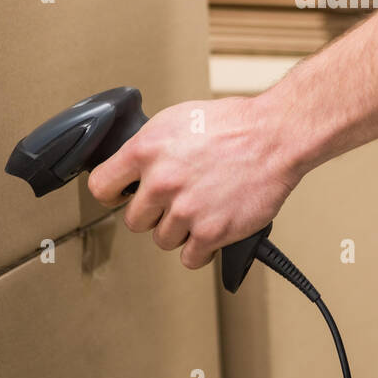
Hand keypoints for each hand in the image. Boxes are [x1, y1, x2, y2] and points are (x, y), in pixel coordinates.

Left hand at [85, 97, 301, 268]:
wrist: (275, 137)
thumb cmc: (235, 125)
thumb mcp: (178, 119)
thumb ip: (150, 147)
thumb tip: (133, 167)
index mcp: (147, 149)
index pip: (101, 186)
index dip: (113, 193)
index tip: (123, 195)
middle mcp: (162, 181)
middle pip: (134, 220)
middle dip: (154, 212)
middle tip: (176, 199)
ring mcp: (185, 210)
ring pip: (162, 240)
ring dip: (180, 230)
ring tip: (201, 209)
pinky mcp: (211, 233)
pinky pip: (190, 258)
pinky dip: (201, 249)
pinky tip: (211, 228)